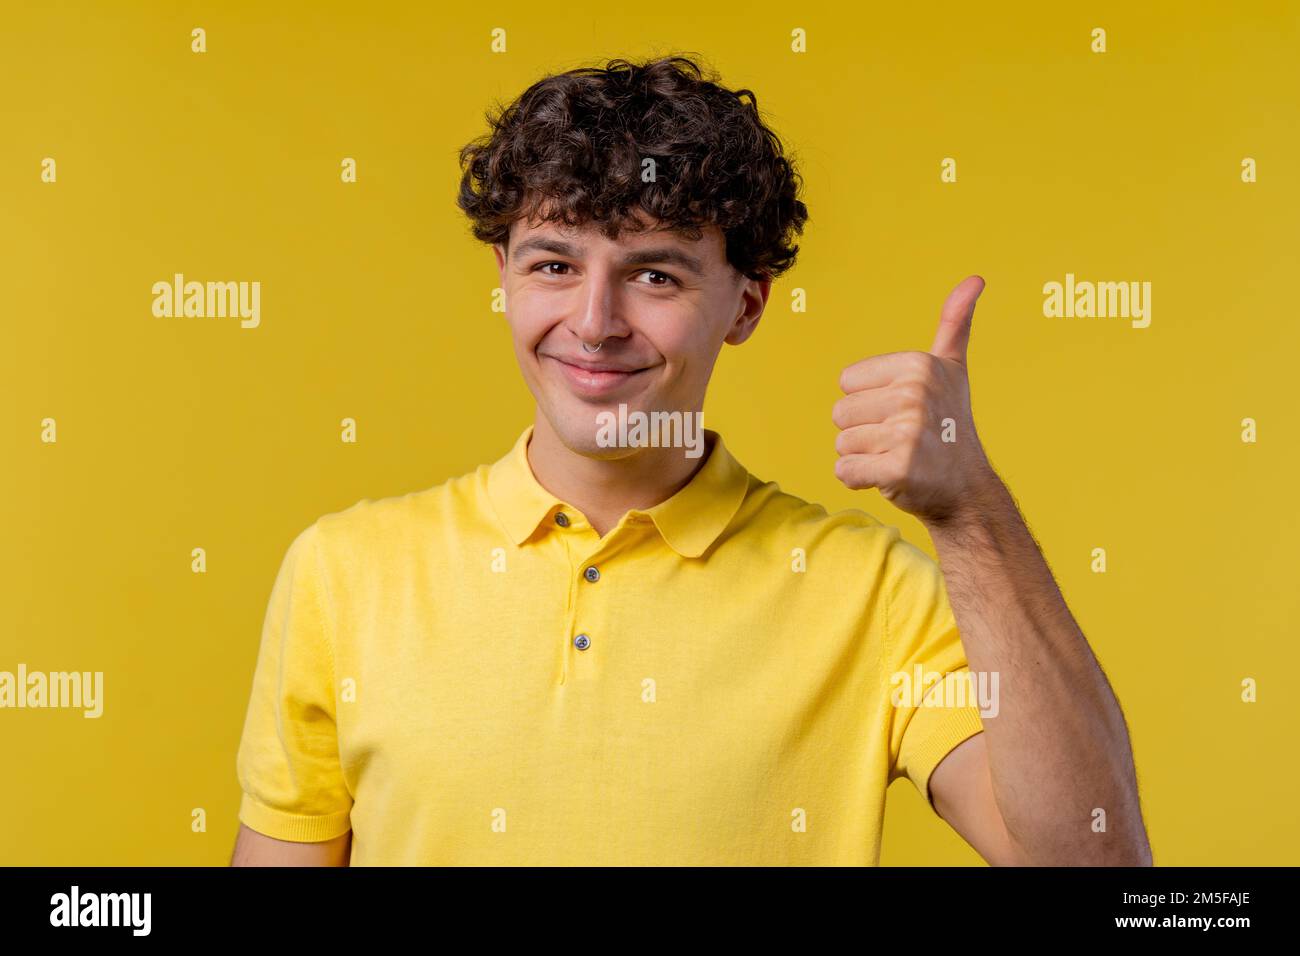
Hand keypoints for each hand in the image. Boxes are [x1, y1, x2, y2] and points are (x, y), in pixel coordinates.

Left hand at [832, 275, 999, 525]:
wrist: (967, 488)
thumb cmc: (950, 426)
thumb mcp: (953, 370)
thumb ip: (955, 324)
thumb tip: (975, 279)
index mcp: (919, 365)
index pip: (847, 382)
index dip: (868, 402)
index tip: (903, 413)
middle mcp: (914, 395)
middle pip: (840, 413)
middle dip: (863, 432)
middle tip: (900, 440)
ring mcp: (907, 433)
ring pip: (841, 443)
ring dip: (862, 457)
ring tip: (896, 457)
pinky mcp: (898, 469)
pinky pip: (845, 471)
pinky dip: (859, 480)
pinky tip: (889, 477)